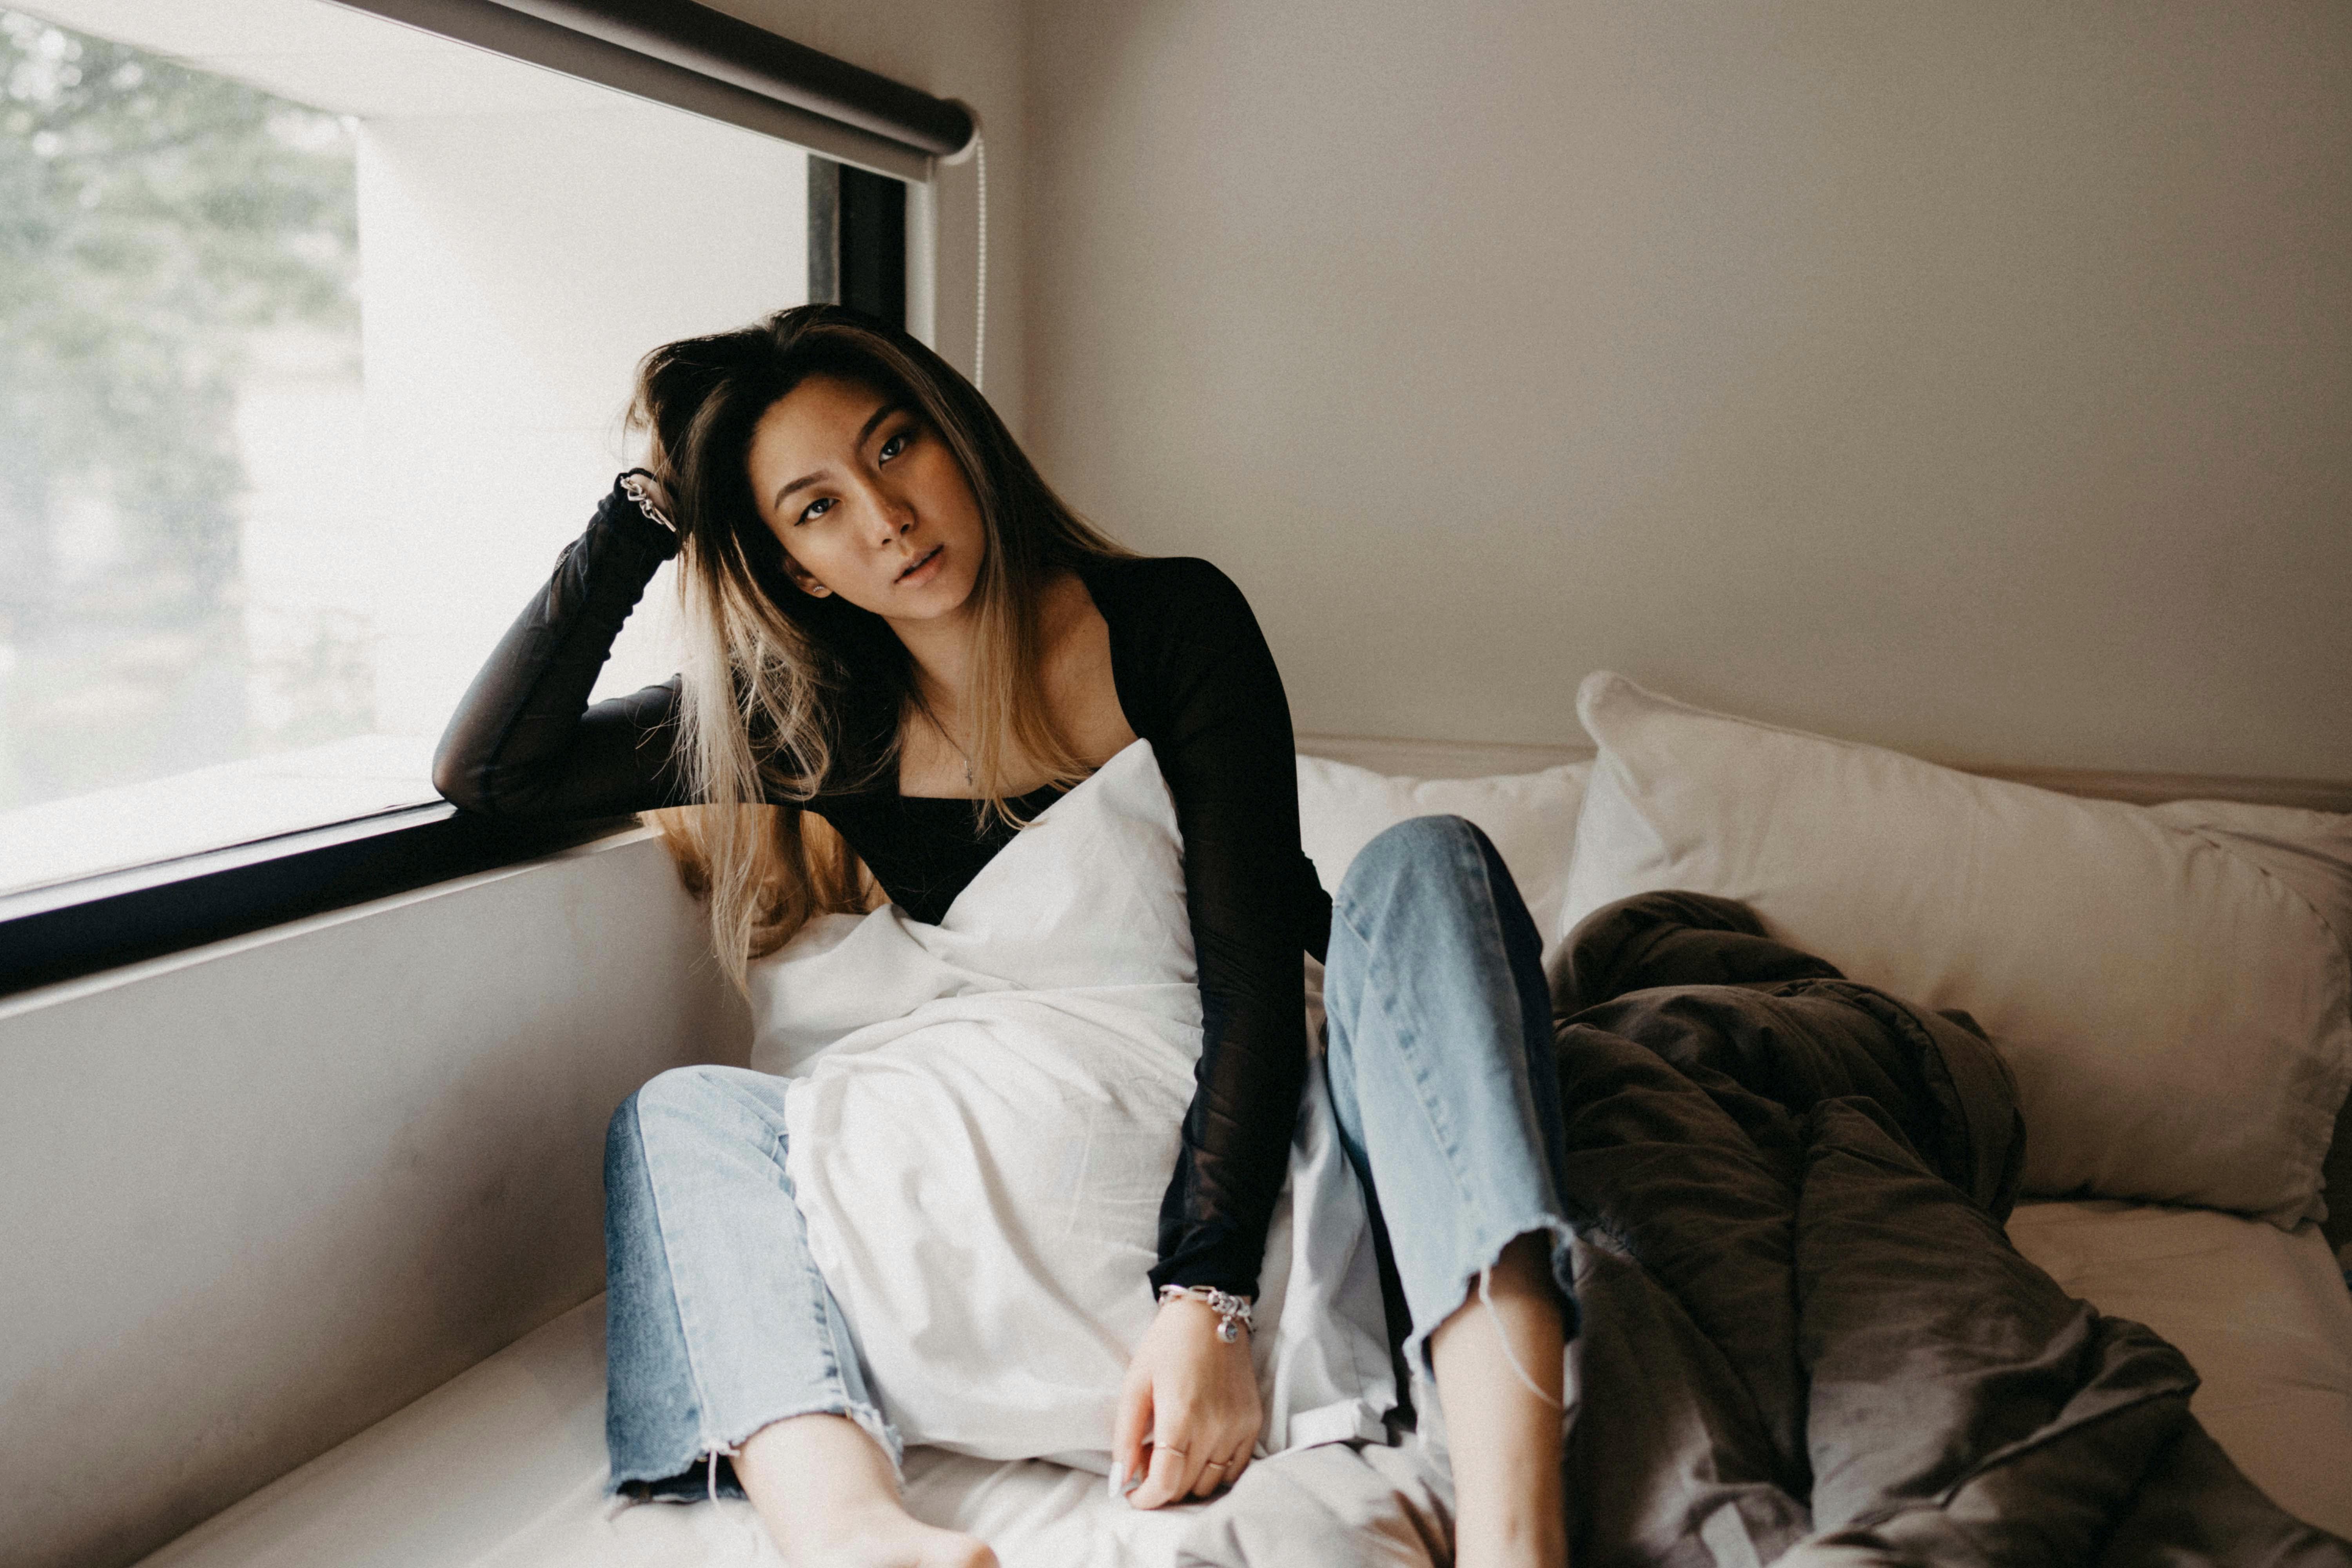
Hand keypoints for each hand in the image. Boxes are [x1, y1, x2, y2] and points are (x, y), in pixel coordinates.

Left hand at [1112, 1294, 1262, 1507]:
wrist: (1210, 1314)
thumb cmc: (1167, 1346)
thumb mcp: (1134, 1384)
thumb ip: (1125, 1436)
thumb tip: (1120, 1480)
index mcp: (1181, 1417)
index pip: (1166, 1484)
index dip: (1146, 1499)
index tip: (1132, 1495)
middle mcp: (1215, 1428)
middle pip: (1186, 1487)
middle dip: (1161, 1486)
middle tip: (1145, 1463)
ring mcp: (1238, 1427)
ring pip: (1211, 1483)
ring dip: (1186, 1480)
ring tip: (1170, 1454)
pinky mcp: (1253, 1423)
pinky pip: (1234, 1469)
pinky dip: (1213, 1472)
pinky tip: (1197, 1450)